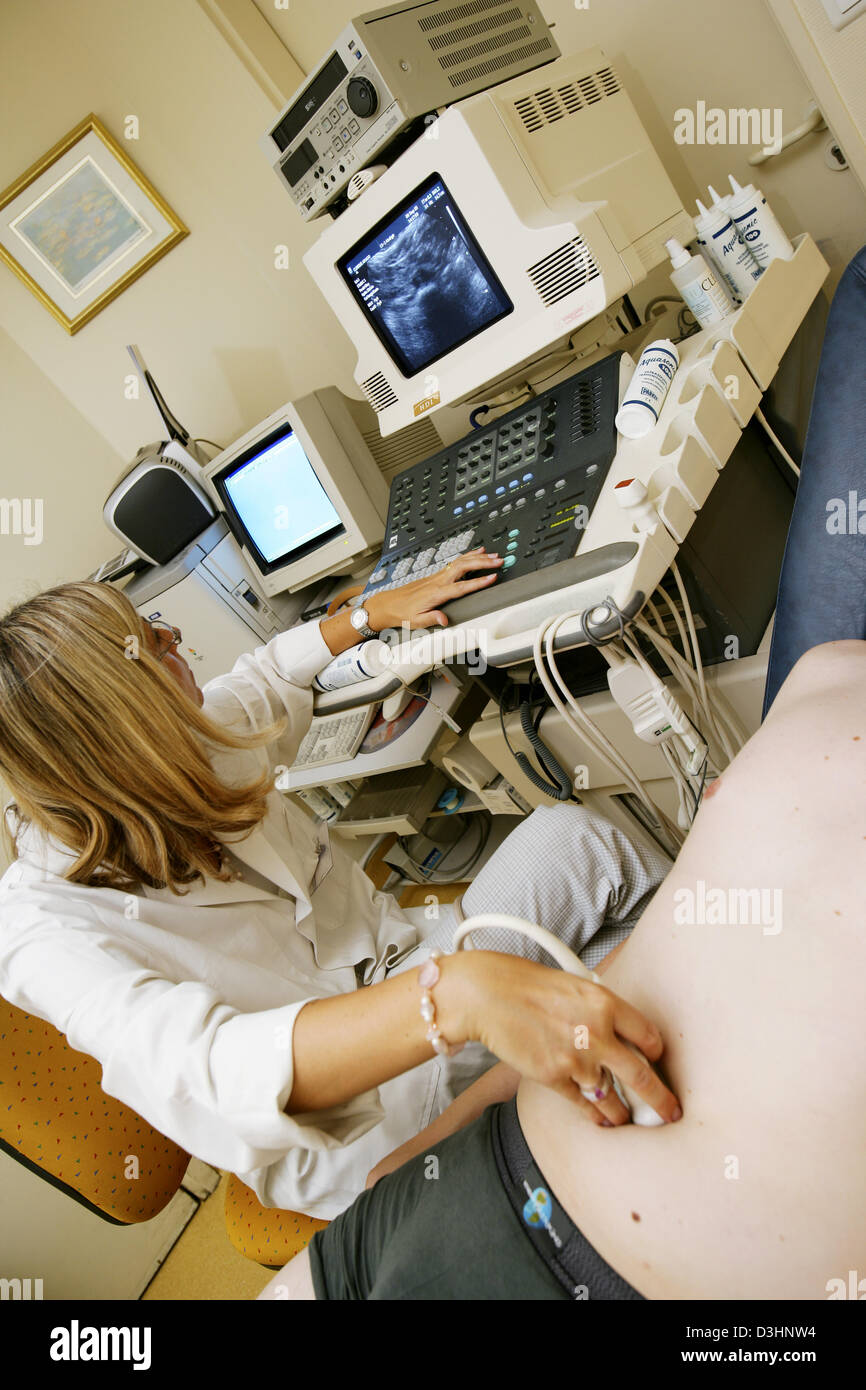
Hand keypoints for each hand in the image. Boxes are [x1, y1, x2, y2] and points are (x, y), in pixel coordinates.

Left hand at [366, 548, 503, 631]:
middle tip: (499, 561)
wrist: (389, 603)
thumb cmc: (402, 613)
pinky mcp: (436, 575)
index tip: (492, 577)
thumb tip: (444, 620)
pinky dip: (468, 556)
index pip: (462, 586)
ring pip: (461, 562)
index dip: (478, 582)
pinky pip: (455, 562)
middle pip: (464, 567)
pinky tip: (476, 552)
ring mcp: (437, 576)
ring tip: (494, 555)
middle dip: (483, 563)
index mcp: (436, 593)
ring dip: (478, 557)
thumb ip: (432, 619)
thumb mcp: (416, 621)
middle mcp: (438, 581)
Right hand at [439, 950, 681, 1127]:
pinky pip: (583, 1104)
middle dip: (661, 1100)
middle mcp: (596, 1032)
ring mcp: (575, 1058)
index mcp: (605, 1002)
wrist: (487, 995)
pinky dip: (594, 1116)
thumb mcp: (574, 985)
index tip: (658, 1062)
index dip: (657, 1053)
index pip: (649, 1035)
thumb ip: (599, 1009)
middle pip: (641, 1076)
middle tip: (671, 1112)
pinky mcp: (553, 1077)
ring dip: (622, 1113)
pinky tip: (602, 1121)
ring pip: (611, 1097)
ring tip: (630, 1121)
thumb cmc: (526, 984)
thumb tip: (617, 1032)